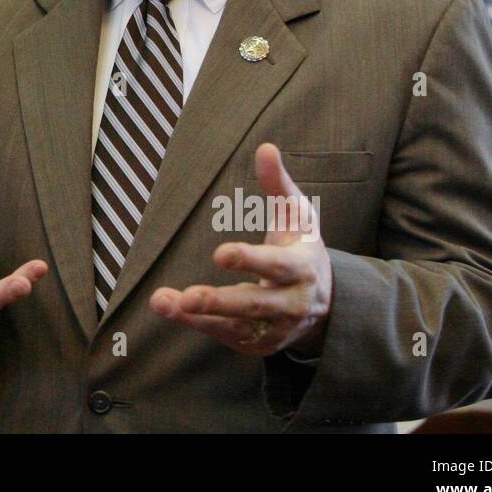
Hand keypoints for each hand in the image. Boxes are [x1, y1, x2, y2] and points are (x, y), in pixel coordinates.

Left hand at [150, 143, 332, 355]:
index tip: (221, 253)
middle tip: (188, 296)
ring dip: (198, 316)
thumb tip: (265, 147)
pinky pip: (226, 336)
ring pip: (235, 326)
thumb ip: (278, 184)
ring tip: (164, 302)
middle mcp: (290, 303)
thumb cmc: (301, 247)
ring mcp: (275, 327)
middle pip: (254, 304)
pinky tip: (172, 309)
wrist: (327, 304)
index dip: (251, 260)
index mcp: (301, 268)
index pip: (276, 265)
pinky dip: (198, 325)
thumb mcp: (297, 215)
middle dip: (220, 301)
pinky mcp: (259, 343)